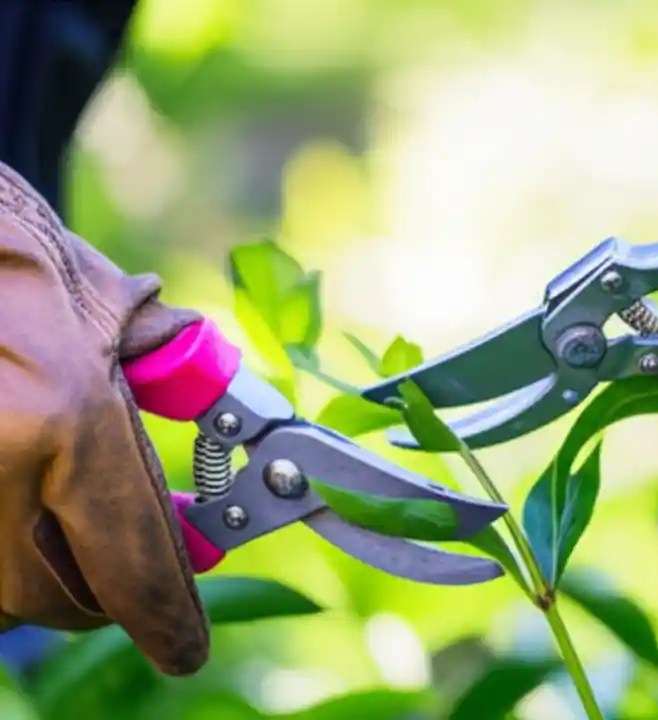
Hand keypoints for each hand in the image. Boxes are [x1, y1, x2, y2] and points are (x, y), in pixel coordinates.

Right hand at [0, 162, 208, 674]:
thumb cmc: (11, 245)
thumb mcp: (111, 308)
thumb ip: (175, 375)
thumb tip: (224, 416)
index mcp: (61, 424)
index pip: (132, 568)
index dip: (167, 618)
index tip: (184, 643)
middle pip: (58, 598)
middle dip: (107, 589)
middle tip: (142, 561)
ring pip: (1, 587)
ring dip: (44, 568)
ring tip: (73, 513)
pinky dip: (5, 537)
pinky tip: (25, 485)